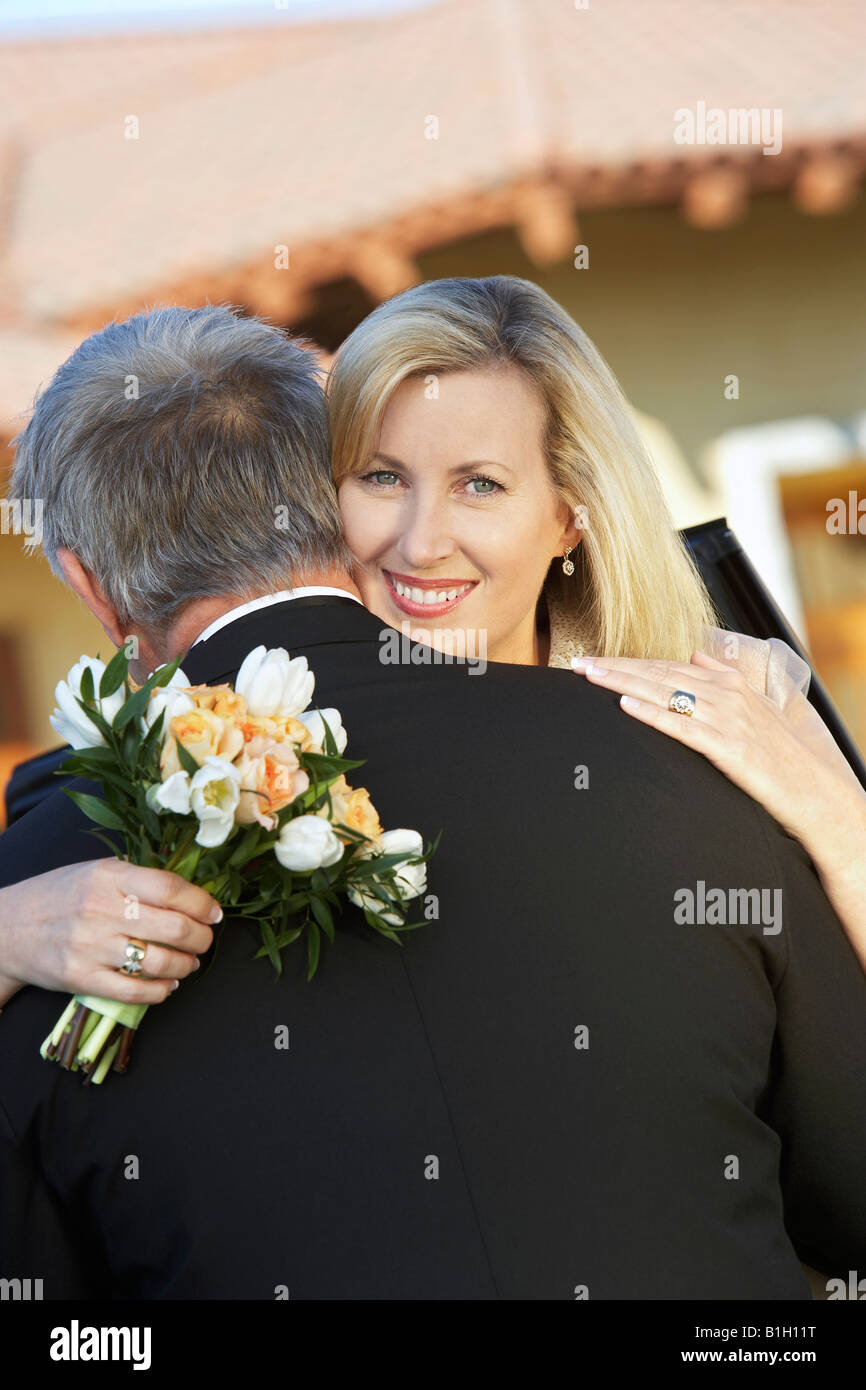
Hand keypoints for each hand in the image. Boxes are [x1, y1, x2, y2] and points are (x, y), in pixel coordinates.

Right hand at [0, 859, 221, 1008]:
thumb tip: (191, 892)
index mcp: (109, 876)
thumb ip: (139, 878)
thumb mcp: (97, 871)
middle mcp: (101, 910)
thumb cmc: (61, 895)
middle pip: (173, 927)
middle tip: (205, 939)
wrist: (9, 927)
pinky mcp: (80, 978)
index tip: (214, 912)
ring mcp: (90, 946)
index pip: (170, 888)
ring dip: (185, 965)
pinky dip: (160, 991)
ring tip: (189, 963)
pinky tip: (168, 984)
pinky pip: (134, 991)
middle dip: (201, 937)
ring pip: (159, 962)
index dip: (201, 902)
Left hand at [571, 649, 853, 849]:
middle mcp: (726, 694)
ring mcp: (727, 719)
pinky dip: (652, 714)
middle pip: (658, 675)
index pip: (666, 666)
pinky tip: (625, 706)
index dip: (628, 663)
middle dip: (615, 668)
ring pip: (664, 694)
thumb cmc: (779, 754)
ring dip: (623, 684)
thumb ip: (723, 679)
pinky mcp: (728, 748)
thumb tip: (694, 655)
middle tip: (577, 664)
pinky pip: (681, 727)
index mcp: (728, 682)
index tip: (594, 661)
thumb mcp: (754, 707)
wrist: (812, 791)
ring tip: (590, 678)